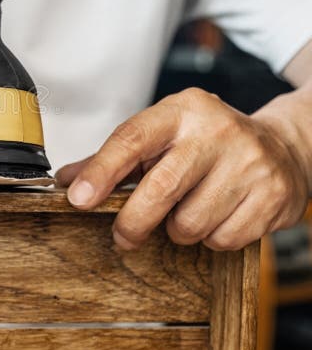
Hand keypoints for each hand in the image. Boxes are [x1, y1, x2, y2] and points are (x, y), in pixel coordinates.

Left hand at [56, 87, 310, 250]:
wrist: (283, 146)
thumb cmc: (208, 142)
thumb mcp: (162, 136)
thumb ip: (114, 158)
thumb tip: (66, 180)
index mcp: (182, 110)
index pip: (131, 138)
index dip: (101, 171)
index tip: (78, 198)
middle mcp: (217, 131)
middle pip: (160, 188)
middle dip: (133, 221)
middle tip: (123, 235)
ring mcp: (250, 163)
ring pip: (190, 223)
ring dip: (178, 230)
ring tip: (186, 212)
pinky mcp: (273, 195)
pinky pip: (222, 239)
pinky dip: (211, 238)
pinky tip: (217, 216)